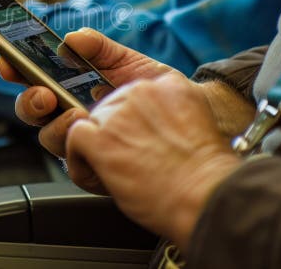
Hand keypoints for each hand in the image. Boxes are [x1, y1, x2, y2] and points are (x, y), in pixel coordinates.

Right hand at [2, 27, 179, 155]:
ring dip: (58, 125)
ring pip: (48, 137)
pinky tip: (97, 136)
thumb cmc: (153, 92)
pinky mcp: (92, 166)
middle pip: (31, 110)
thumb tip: (73, 38)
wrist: (190, 120)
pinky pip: (74, 164)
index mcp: (66, 86)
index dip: (13, 68)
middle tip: (43, 94)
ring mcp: (77, 140)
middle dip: (30, 101)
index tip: (8, 60)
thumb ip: (101, 48)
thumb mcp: (129, 63)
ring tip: (79, 115)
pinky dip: (81, 150)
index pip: (31, 77)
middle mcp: (65, 113)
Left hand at [66, 73, 240, 251]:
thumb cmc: (203, 173)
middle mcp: (140, 91)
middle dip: (113, 137)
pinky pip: (74, 137)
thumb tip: (143, 125)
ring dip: (97, 149)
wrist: (206, 195)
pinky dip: (79, 159)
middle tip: (132, 162)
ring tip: (118, 173)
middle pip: (108, 108)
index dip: (131, 120)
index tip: (140, 139)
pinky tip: (97, 174)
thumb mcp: (195, 121)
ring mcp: (118, 114)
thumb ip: (167, 112)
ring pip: (90, 123)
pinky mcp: (101, 138)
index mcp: (166, 84)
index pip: (132, 94)